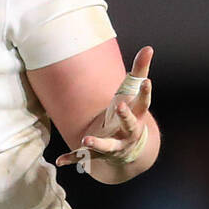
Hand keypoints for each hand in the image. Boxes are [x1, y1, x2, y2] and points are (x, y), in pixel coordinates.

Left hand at [56, 46, 152, 167]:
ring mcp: (114, 145)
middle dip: (125, 116)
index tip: (147, 80)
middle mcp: (128, 133)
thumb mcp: (133, 94)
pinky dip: (72, 159)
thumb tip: (149, 47)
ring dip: (97, 143)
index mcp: (137, 116)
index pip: (144, 102)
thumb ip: (139, 71)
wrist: (128, 150)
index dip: (146, 91)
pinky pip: (84, 157)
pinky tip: (59, 160)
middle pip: (129, 124)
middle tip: (119, 106)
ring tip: (86, 139)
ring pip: (107, 146)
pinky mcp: (98, 154)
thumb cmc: (130, 114)